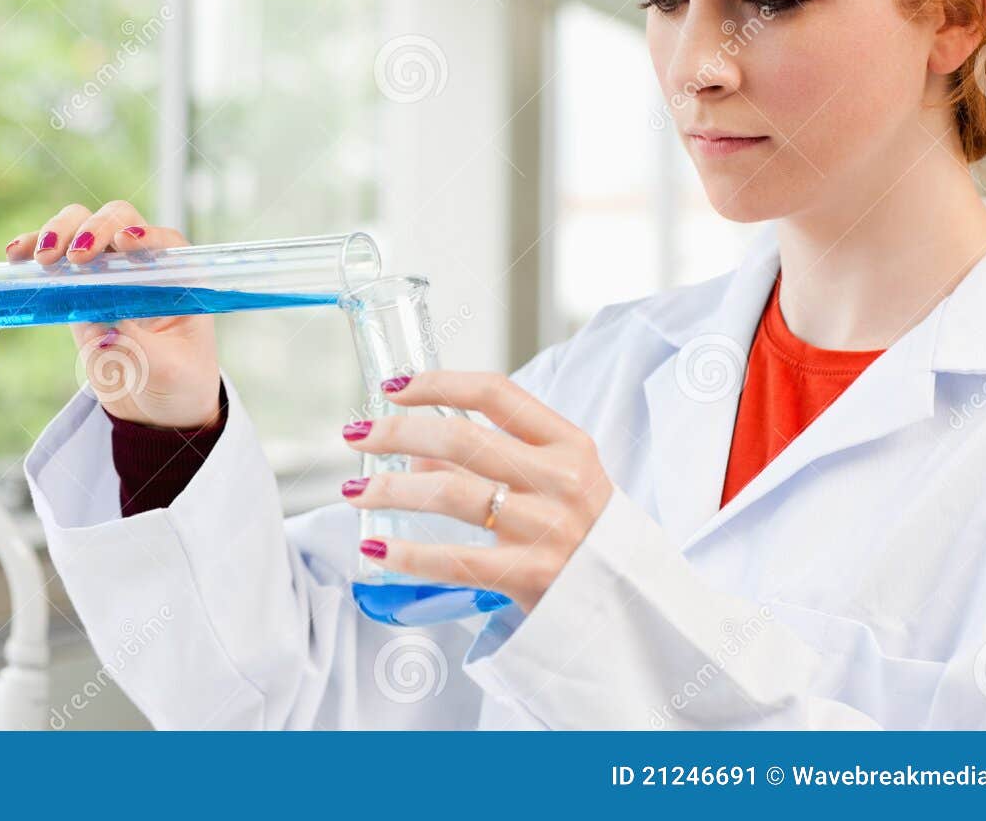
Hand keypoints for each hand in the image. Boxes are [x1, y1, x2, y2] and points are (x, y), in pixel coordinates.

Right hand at [5, 200, 220, 429]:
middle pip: (118, 220)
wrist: (154, 407)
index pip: (164, 240)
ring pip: (81, 225)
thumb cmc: (177, 383)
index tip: (124, 244)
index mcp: (178, 278)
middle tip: (75, 257)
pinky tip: (16, 256)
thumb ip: (142, 349)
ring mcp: (107, 271)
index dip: (144, 234)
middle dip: (94, 228)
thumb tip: (108, 326)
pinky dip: (34, 247)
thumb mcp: (167, 373)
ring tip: (42, 258)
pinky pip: (54, 255)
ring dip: (60, 231)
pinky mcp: (77, 288)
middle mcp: (143, 264)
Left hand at [339, 370, 613, 612]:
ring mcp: (546, 528)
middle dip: (397, 432)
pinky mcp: (531, 576)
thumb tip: (415, 453)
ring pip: (451, 493)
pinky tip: (375, 548)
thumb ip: (493, 458)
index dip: (437, 383)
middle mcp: (560, 480)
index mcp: (568, 444)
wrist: (631, 602)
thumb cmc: (584, 530)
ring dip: (392, 489)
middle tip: (356, 434)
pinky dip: (408, 554)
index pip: (495, 394)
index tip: (393, 386)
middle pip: (462, 439)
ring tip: (354, 491)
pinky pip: (456, 560)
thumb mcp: (556, 479)